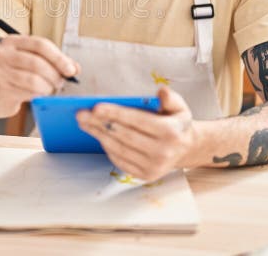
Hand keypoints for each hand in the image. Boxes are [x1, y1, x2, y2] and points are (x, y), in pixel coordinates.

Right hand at [0, 35, 80, 116]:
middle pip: (36, 62)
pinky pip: (26, 92)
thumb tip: (75, 69)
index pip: (40, 44)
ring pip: (32, 80)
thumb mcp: (35, 63)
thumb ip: (55, 62)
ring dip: (47, 87)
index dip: (59, 58)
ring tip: (50, 90)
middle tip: (61, 83)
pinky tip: (37, 95)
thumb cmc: (18, 75)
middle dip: (54, 75)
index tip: (71, 71)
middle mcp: (2, 53)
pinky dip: (37, 95)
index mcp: (12, 41)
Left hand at [76, 87, 195, 182]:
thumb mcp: (179, 107)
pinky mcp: (145, 175)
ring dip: (99, 135)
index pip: (137, 121)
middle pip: (124, 136)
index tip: (96, 107)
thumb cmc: (176, 124)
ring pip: (119, 149)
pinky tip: (98, 135)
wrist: (185, 149)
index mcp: (170, 132)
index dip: (115, 114)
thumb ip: (170, 97)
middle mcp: (162, 152)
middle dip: (100, 124)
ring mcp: (153, 167)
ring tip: (84, 123)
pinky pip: (120, 160)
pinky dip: (107, 148)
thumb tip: (160, 92)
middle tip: (81, 114)